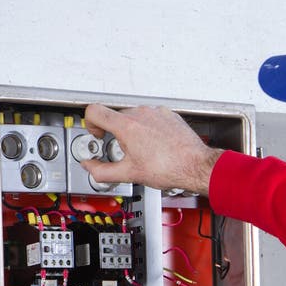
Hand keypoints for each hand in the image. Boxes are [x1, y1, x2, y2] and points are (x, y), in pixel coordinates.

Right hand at [82, 104, 223, 193]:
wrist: (195, 165)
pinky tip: (156, 146)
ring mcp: (156, 113)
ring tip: (143, 151)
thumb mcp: (129, 174)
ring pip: (135, 117)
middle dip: (115, 134)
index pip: (94, 111)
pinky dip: (149, 130)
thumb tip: (90, 167)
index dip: (90, 124)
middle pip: (116, 117)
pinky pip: (152, 118)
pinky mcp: (169, 115)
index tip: (98, 135)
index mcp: (127, 125)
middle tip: (123, 152)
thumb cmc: (169, 168)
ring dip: (133, 132)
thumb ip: (102, 171)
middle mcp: (141, 114)